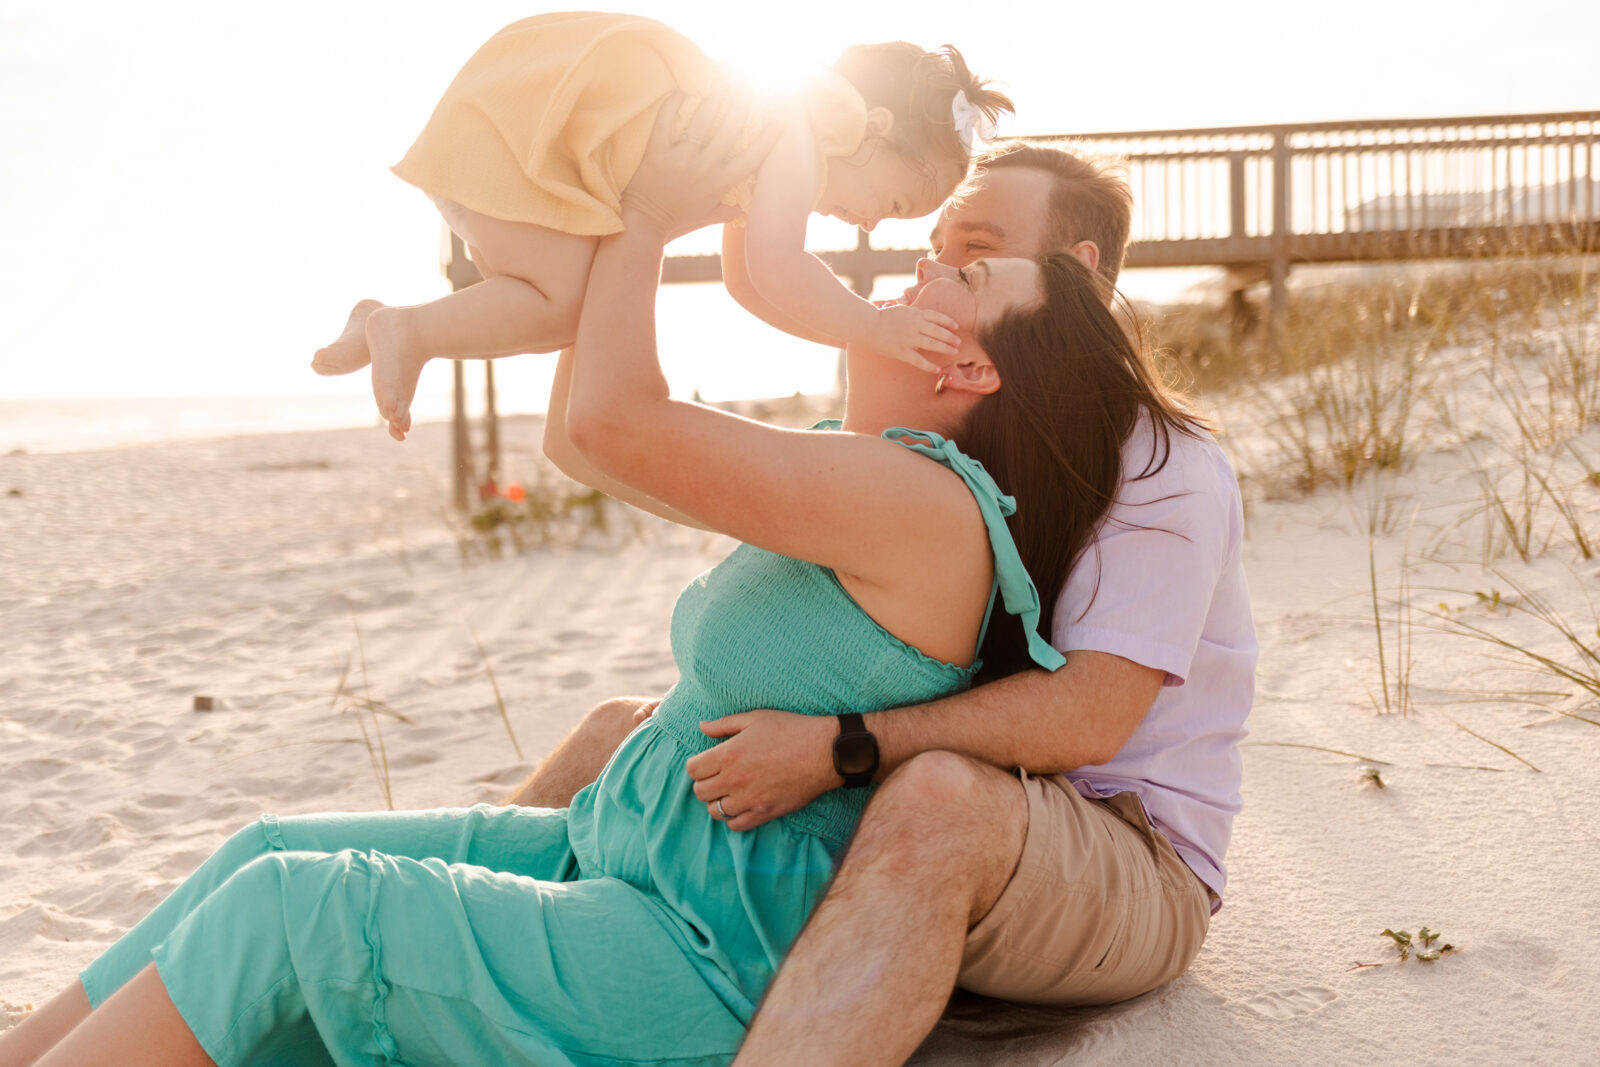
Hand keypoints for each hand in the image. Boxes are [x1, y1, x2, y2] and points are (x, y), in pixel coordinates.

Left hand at [621, 85, 778, 242]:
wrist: (643, 224)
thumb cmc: (676, 220)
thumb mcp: (706, 217)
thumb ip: (725, 212)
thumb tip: (741, 209)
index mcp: (720, 184)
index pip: (752, 157)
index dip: (768, 137)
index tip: (780, 119)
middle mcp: (704, 168)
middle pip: (730, 129)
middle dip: (742, 103)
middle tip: (749, 83)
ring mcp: (680, 159)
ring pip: (703, 120)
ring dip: (715, 96)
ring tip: (722, 78)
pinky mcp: (657, 152)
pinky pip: (666, 121)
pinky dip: (674, 103)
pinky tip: (683, 90)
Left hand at [685, 711, 837, 830]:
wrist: (823, 752)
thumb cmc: (790, 730)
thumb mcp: (755, 718)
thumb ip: (724, 724)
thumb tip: (702, 727)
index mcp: (729, 754)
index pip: (693, 769)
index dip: (697, 766)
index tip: (706, 763)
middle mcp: (734, 779)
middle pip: (700, 792)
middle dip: (704, 784)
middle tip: (717, 777)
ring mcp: (749, 798)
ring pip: (715, 811)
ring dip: (717, 802)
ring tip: (729, 792)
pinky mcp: (764, 812)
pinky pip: (736, 825)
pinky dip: (733, 818)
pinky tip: (741, 805)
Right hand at [869, 304, 959, 372]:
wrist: (868, 325)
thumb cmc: (881, 317)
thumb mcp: (900, 309)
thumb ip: (912, 313)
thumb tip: (921, 316)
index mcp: (914, 314)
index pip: (936, 317)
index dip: (948, 322)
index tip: (956, 327)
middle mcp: (915, 325)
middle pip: (938, 331)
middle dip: (950, 337)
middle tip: (959, 342)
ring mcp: (909, 339)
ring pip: (932, 343)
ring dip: (945, 348)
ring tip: (954, 352)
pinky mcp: (902, 351)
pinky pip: (919, 360)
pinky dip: (929, 366)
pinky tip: (937, 370)